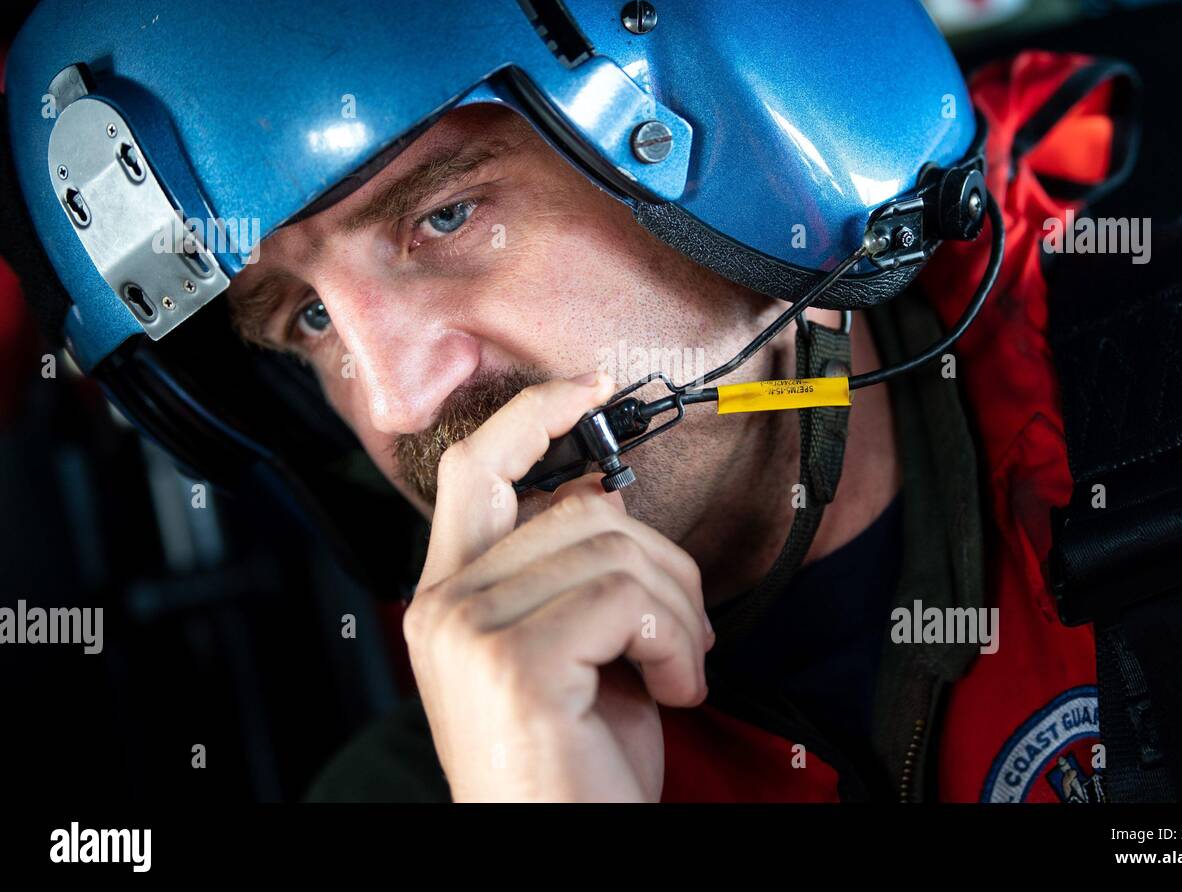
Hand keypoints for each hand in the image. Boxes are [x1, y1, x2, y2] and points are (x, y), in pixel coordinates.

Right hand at [403, 372, 712, 800]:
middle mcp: (444, 604)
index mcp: (449, 594)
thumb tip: (607, 500)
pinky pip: (629, 598)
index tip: (590, 387)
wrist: (556, 849)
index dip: (532, 414)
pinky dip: (675, 642)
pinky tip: (671, 692)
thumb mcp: (569, 652)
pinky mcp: (514, 659)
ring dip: (677, 610)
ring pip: (613, 545)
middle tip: (685, 633)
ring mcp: (469, 629)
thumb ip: (568, 574)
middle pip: (579, 508)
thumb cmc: (570, 767)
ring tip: (678, 671)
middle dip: (663, 560)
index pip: (475, 469)